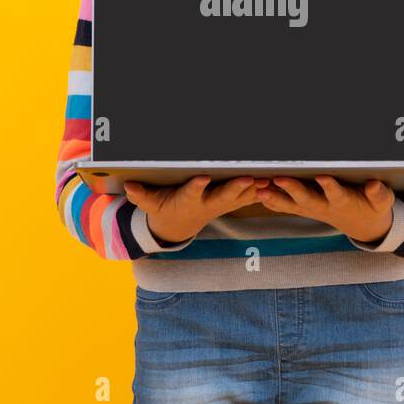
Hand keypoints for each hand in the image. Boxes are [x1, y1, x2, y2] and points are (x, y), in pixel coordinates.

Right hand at [125, 175, 270, 243]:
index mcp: (188, 201)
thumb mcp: (150, 203)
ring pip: (240, 197)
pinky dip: (260, 192)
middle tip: (247, 178)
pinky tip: (274, 183)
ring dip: (254, 190)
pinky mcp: (230, 203)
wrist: (178, 225)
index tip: (202, 178)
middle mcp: (207, 204)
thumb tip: (128, 187)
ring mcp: (221, 205)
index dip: (196, 186)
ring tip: (268, 179)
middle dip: (235, 187)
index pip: (192, 193)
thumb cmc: (164, 208)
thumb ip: (141, 195)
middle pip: (223, 196)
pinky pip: (247, 198)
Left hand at [255, 175, 395, 243]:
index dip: (330, 187)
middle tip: (279, 178)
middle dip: (293, 189)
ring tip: (260, 189)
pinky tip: (258, 193)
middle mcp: (325, 207)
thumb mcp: (383, 202)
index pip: (336, 194)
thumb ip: (379, 194)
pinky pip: (286, 206)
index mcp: (345, 202)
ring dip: (275, 198)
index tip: (323, 177)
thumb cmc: (373, 208)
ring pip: (292, 205)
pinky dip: (272, 201)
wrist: (364, 226)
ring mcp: (313, 209)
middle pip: (307, 199)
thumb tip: (374, 185)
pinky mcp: (306, 209)